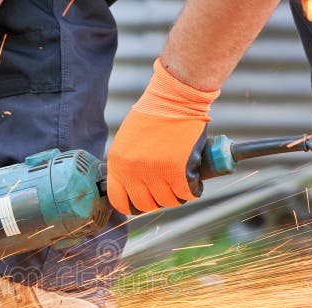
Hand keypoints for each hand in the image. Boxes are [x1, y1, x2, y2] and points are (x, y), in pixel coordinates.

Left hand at [107, 59, 218, 213]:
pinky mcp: (179, 171)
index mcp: (118, 164)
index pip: (119, 201)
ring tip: (181, 183)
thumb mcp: (127, 141)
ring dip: (176, 196)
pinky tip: (194, 181)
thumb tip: (134, 188)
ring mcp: (156, 173)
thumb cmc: (153, 116)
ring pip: (168, 201)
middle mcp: (133, 172)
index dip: (132, 205)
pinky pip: (187, 193)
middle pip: (146, 204)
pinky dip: (193, 189)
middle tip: (167, 190)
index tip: (142, 203)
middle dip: (157, 201)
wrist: (174, 98)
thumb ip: (127, 164)